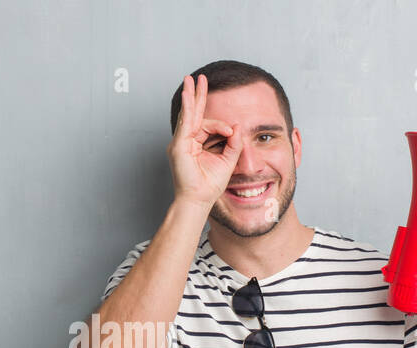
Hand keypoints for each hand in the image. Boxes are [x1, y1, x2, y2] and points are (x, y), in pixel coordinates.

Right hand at [168, 74, 243, 207]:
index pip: (207, 124)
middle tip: (198, 78)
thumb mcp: (228, 160)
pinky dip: (189, 109)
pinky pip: (185, 123)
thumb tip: (237, 126)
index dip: (221, 125)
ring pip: (189, 116)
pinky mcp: (178, 146)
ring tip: (192, 81)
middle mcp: (186, 141)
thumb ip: (233, 143)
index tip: (231, 131)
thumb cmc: (209, 185)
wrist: (199, 201)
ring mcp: (180, 143)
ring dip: (192, 97)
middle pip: (194, 113)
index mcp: (196, 144)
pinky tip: (190, 96)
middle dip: (197, 95)